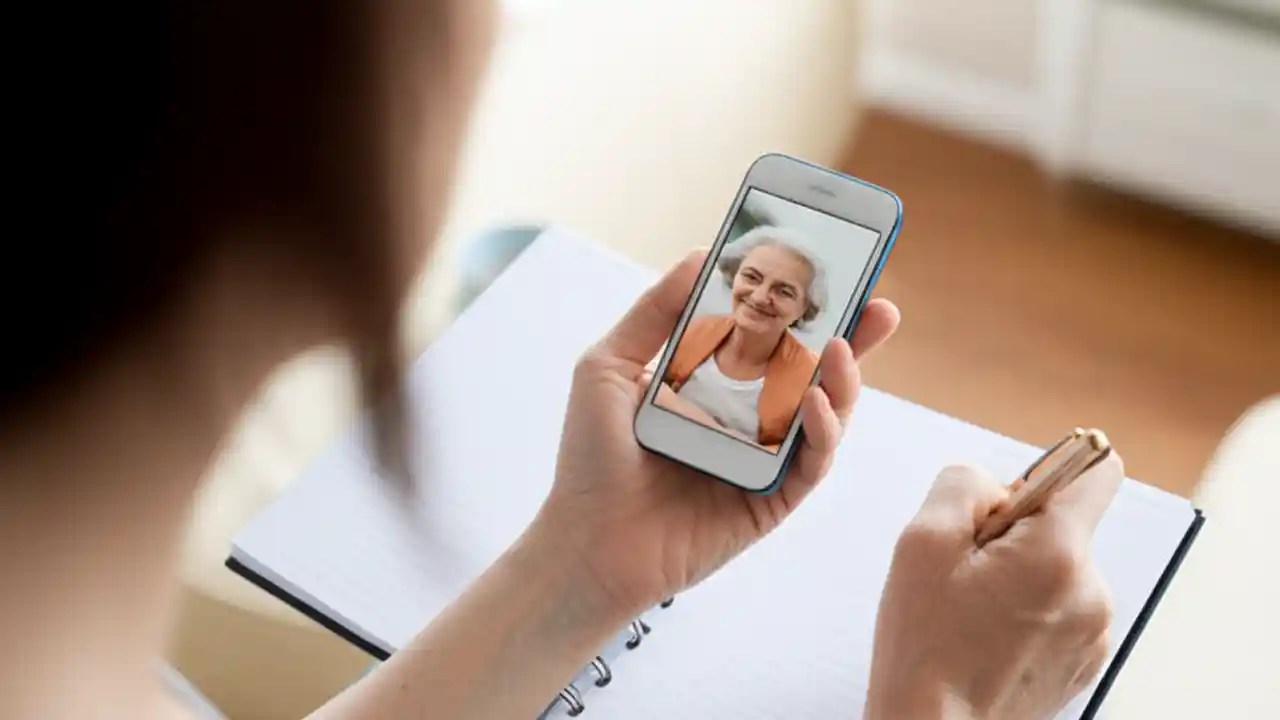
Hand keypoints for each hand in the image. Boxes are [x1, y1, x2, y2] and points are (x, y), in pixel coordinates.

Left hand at [525, 251, 899, 615]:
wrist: (586, 540)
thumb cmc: (592, 457)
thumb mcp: (609, 365)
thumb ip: (654, 312)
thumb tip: (702, 254)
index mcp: (714, 383)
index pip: (770, 337)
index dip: (803, 306)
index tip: (832, 268)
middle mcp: (747, 419)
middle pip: (812, 371)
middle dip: (854, 338)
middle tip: (880, 305)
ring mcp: (764, 460)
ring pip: (825, 415)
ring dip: (841, 380)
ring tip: (844, 347)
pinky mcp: (772, 500)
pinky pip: (811, 463)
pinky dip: (822, 432)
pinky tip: (815, 403)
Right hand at [865, 456, 1123, 719]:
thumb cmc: (925, 649)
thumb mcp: (922, 542)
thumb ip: (962, 484)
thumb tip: (993, 484)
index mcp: (1058, 553)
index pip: (1096, 470)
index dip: (1054, 464)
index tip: (1014, 492)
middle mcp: (1092, 591)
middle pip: (1061, 523)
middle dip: (1011, 532)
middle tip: (963, 571)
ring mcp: (1092, 632)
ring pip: (1055, 567)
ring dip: (1015, 573)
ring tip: (969, 611)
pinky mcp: (1081, 661)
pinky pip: (1057, 607)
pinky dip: (1023, 609)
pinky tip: (984, 636)